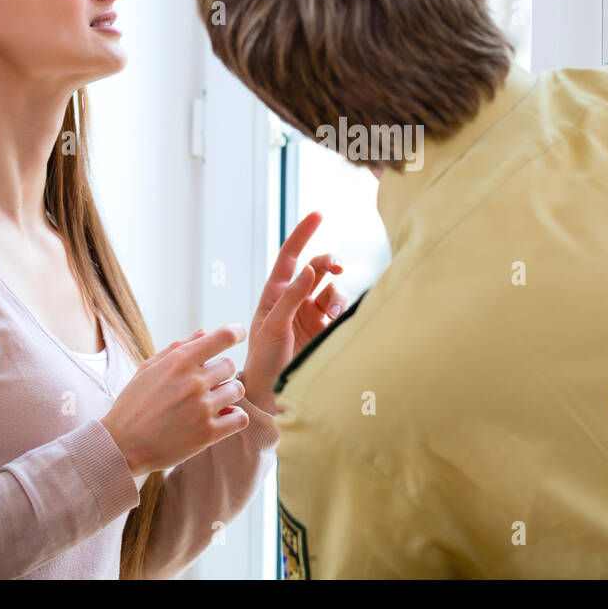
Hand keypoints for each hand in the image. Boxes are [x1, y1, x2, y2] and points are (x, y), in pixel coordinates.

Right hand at [100, 324, 248, 476]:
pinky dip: (234, 417)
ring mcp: (202, 408)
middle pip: (230, 365)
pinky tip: (222, 418)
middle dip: (220, 373)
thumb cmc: (133, 405)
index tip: (238, 334)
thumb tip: (204, 332)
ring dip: (227, 395)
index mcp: (180, 362)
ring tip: (210, 403)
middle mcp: (194, 382)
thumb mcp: (148, 369)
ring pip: (237, 390)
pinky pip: (240, 418)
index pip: (223, 337)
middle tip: (205, 385)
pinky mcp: (208, 434)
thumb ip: (177, 348)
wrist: (121, 446)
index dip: (236, 332)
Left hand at [241, 211, 348, 414]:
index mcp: (275, 293)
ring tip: (334, 314)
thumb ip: (292, 297)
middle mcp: (296, 299)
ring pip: (333, 289)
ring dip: (337, 295)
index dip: (303, 233)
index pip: (290, 256)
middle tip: (337, 266)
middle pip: (318, 268)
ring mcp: (313, 314)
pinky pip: (341, 310)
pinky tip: (340, 320)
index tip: (318, 214)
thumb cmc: (263, 360)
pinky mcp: (327, 329)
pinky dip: (344, 310)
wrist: (273, 394)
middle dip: (330, 261)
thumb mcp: (273, 326)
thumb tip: (310, 270)